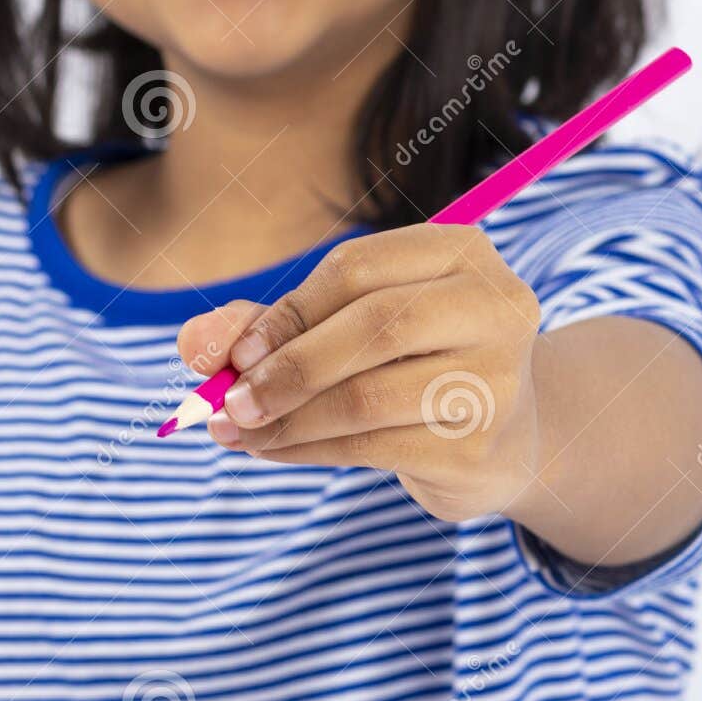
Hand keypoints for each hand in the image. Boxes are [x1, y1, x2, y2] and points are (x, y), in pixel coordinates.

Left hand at [176, 225, 542, 523]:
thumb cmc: (411, 360)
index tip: (232, 353)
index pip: (358, 268)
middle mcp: (493, 306)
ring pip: (368, 395)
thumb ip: (272, 322)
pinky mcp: (480, 446)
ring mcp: (496, 379)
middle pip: (373, 326)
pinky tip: (272, 448)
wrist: (505, 437)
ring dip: (286, 417)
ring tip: (236, 430)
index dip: (287, 311)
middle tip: (226, 402)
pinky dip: (307, 448)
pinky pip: (372, 446)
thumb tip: (196, 343)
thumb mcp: (350, 323)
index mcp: (461, 251)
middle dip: (287, 367)